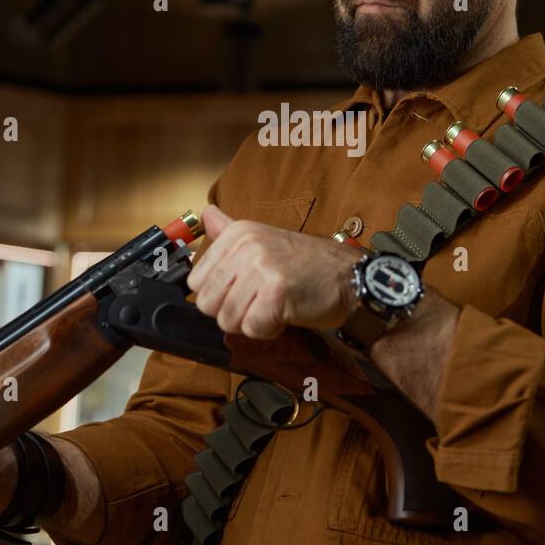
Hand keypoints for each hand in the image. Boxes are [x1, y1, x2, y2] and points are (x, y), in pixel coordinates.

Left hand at [186, 204, 361, 339]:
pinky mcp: (276, 293)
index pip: (196, 280)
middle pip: (207, 303)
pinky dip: (268, 330)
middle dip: (232, 312)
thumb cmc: (308, 263)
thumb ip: (229, 230)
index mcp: (238, 233)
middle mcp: (246, 247)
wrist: (348, 275)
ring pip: (228, 319)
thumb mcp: (264, 238)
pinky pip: (252, 328)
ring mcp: (261, 268)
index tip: (243, 290)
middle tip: (259, 302)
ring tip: (274, 306)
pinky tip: (284, 314)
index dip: (218, 294)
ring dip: (252, 322)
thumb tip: (206, 214)